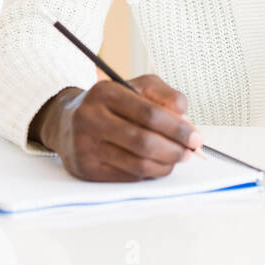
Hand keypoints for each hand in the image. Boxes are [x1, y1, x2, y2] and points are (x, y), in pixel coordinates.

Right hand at [32, 74, 203, 181]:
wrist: (67, 121)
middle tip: (190, 152)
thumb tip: (186, 119)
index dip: (177, 128)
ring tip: (177, 159)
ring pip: (137, 164)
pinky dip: (148, 172)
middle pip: (144, 142)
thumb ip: (165, 96)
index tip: (196, 136)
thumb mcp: (138, 87)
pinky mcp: (85, 169)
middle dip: (175, 149)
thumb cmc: (112, 103)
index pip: (149, 114)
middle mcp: (90, 119)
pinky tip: (155, 164)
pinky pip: (127, 176)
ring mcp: (85, 146)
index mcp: (105, 93)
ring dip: (165, 164)